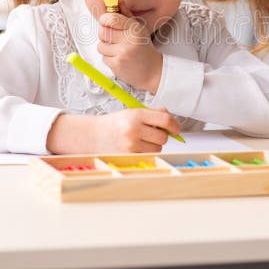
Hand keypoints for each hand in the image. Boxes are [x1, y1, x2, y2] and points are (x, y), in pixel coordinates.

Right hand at [46, 107, 180, 153]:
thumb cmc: (115, 123)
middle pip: (163, 137)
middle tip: (154, 134)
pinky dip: (146, 153)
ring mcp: (130, 145)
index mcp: (136, 114)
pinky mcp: (128, 156)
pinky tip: (136, 147)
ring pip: (157, 149)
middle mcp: (133, 129)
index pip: (165, 120)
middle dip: (162, 136)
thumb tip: (172, 121)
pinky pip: (147, 156)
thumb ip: (154, 113)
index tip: (176, 128)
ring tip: (142, 140)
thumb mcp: (133, 111)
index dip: (175, 125)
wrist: (93, 135)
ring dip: (154, 146)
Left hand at [97, 12, 162, 93]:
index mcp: (135, 29)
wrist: (153, 72)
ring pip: (101, 46)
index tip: (105, 21)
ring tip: (117, 50)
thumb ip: (127, 17)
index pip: (111, 19)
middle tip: (113, 38)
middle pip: (102, 32)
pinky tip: (119, 59)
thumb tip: (119, 1)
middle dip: (105, 35)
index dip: (104, 19)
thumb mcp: (140, 30)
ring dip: (106, 48)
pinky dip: (109, 59)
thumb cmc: (145, 49)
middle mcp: (129, 40)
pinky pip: (103, 58)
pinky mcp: (117, 65)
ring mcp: (122, 53)